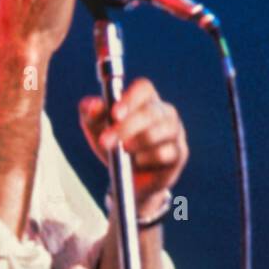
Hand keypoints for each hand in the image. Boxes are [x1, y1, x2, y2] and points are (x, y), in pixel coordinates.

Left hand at [78, 79, 187, 213]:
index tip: (114, 114)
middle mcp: (164, 112)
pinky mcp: (179, 153)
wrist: (128, 181)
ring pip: (158, 132)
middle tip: (106, 141)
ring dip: (136, 143)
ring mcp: (175, 132)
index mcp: (145, 99)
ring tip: (124, 151)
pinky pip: (164, 153)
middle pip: (150, 112)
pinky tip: (139, 162)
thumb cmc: (114, 146)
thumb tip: (93, 106)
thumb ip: (89, 113)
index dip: (129, 99)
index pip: (143, 88)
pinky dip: (146, 159)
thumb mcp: (95, 129)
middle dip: (125, 127)